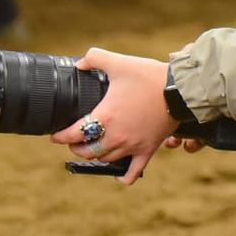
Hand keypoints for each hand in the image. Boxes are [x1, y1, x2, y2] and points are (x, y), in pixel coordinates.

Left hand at [47, 47, 178, 185]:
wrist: (180, 89)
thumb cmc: (150, 77)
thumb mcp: (119, 62)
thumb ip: (95, 58)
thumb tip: (79, 64)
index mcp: (105, 117)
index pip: (73, 134)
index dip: (60, 137)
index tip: (55, 136)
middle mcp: (116, 136)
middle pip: (87, 152)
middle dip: (76, 148)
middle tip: (73, 142)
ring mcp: (132, 146)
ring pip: (106, 160)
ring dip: (96, 156)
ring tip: (93, 149)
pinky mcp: (148, 150)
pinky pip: (134, 172)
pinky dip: (125, 177)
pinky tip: (119, 176)